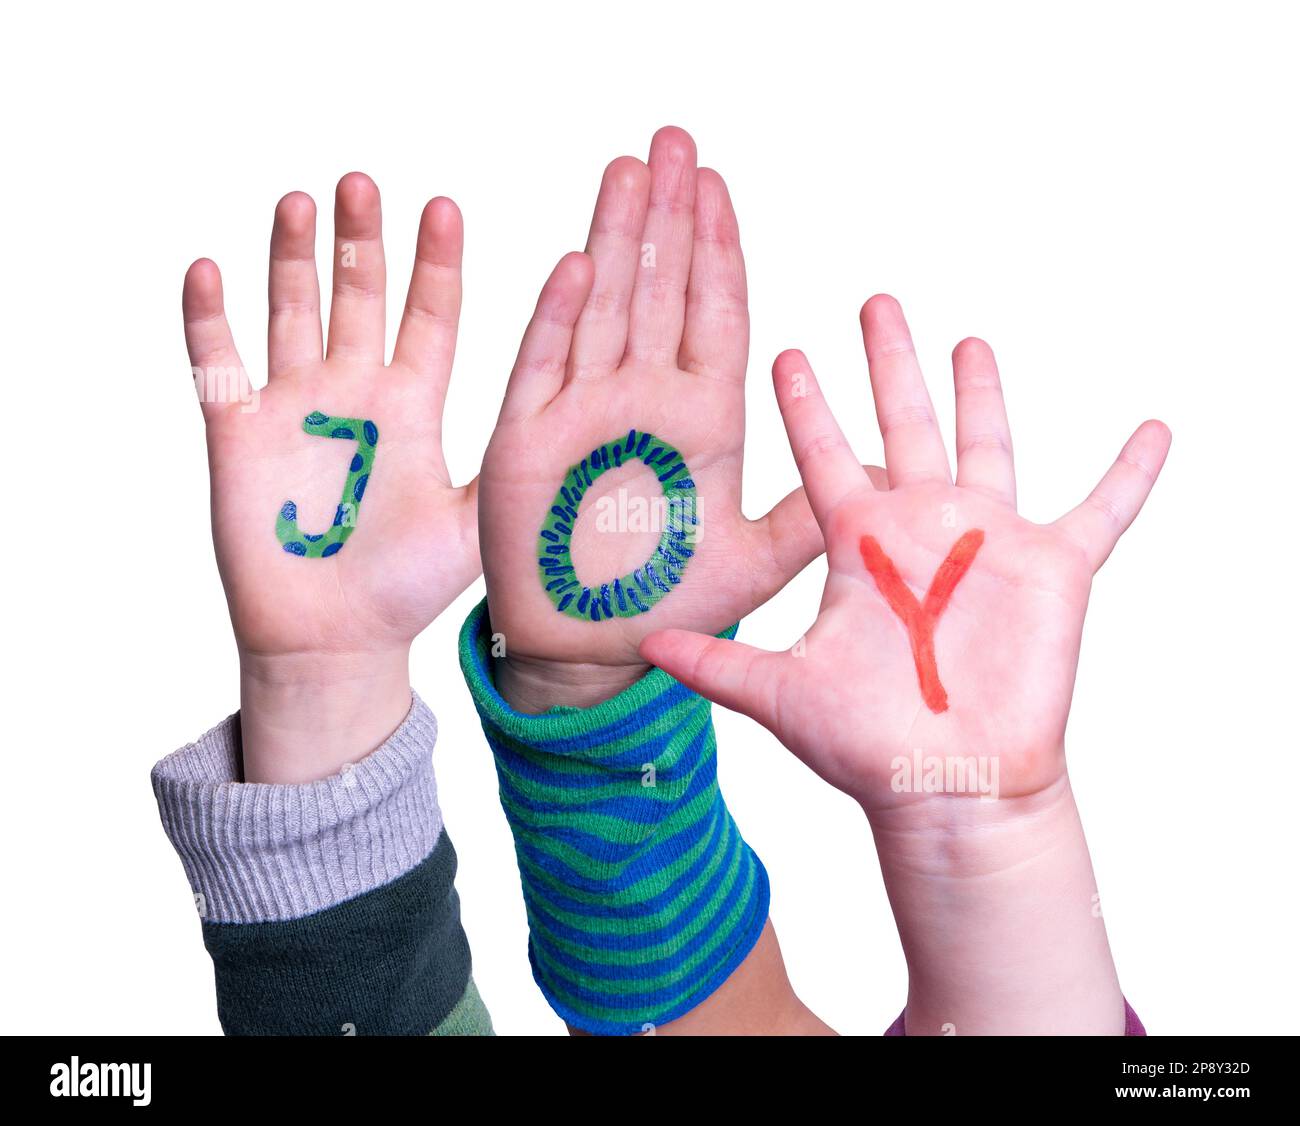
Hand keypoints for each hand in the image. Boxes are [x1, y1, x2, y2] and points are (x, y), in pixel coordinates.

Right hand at [183, 175, 478, 779]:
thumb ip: (509, 463)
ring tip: (303, 201)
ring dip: (292, 258)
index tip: (444, 207)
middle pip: (358, 296)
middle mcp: (355, 394)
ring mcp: (294, 410)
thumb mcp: (474, 521)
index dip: (435, 264)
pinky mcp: (238, 436)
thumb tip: (576, 414)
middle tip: (365, 182)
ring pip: (290, 312)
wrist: (336, 641)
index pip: (428, 316)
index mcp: (413, 405)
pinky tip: (209, 268)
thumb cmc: (408, 587)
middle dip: (361, 240)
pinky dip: (209, 319)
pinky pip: (218, 365)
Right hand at [479, 127, 820, 708]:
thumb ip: (808, 517)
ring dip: (617, 239)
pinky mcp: (528, 439)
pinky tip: (579, 263)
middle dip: (668, 216)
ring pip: (603, 306)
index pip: (713, 310)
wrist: (590, 651)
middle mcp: (643, 398)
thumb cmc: (667, 603)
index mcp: (701, 415)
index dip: (717, 246)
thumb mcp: (754, 562)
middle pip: (658, 288)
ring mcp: (583, 411)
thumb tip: (881, 465)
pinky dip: (559, 318)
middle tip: (673, 142)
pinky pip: (545, 366)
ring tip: (627, 171)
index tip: (718, 183)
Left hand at [642, 295, 1170, 811]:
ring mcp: (988, 541)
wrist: (945, 785)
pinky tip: (1156, 428)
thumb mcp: (779, 693)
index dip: (806, 404)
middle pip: (903, 423)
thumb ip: (714, 662)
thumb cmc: (864, 744)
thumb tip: (642, 647)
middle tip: (873, 301)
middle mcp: (919, 527)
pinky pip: (1104, 509)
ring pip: (987, 443)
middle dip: (888, 363)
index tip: (785, 352)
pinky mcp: (1053, 568)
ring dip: (981, 392)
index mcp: (858, 543)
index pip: (824, 454)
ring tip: (969, 338)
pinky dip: (1131, 474)